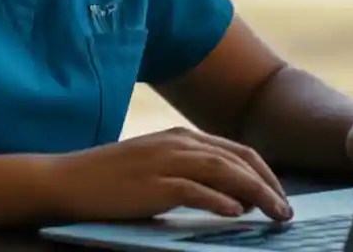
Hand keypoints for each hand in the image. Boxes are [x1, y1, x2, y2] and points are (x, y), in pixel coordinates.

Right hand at [45, 127, 292, 222]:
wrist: (66, 179)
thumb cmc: (110, 178)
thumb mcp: (155, 165)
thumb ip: (189, 172)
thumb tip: (232, 197)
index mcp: (181, 137)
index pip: (237, 151)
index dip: (264, 173)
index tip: (279, 196)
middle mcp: (178, 143)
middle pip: (238, 160)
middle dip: (268, 185)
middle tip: (286, 211)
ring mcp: (164, 161)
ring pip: (223, 172)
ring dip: (255, 193)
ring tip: (274, 214)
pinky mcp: (151, 184)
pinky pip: (193, 190)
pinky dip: (218, 200)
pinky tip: (235, 213)